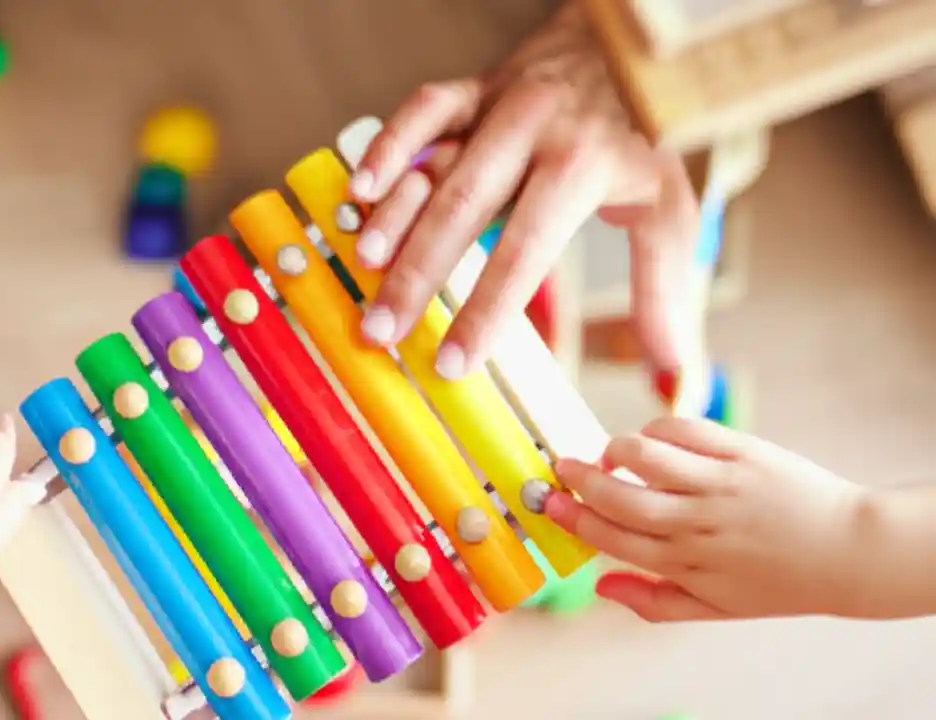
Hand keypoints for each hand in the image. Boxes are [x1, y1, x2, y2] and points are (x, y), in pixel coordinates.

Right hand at [350, 2, 698, 379]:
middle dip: (417, 275)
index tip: (453, 361)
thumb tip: (674, 371)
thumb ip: (662, 289)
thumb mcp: (669, 207)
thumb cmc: (651, 134)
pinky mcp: (477, 86)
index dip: (485, 309)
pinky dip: (389, 143)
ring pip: (434, 159)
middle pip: (463, 209)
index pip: (523, 251)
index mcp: (581, 167)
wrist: (639, 42)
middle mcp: (534, 133)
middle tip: (381, 330)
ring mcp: (500, 105)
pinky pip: (424, 107)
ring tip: (364, 264)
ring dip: (394, 213)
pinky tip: (360, 187)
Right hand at [544, 417, 870, 621]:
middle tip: (564, 469)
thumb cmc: (778, 583)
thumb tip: (598, 584)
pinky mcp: (743, 453)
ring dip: (616, 450)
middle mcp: (699, 525)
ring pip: (646, 455)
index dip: (575, 518)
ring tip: (611, 455)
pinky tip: (652, 441)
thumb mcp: (714, 608)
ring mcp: (721, 485)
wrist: (849, 554)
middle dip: (581, 481)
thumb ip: (652, 601)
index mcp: (687, 565)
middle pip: (620, 496)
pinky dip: (656, 429)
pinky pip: (684, 429)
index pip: (613, 537)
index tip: (551, 504)